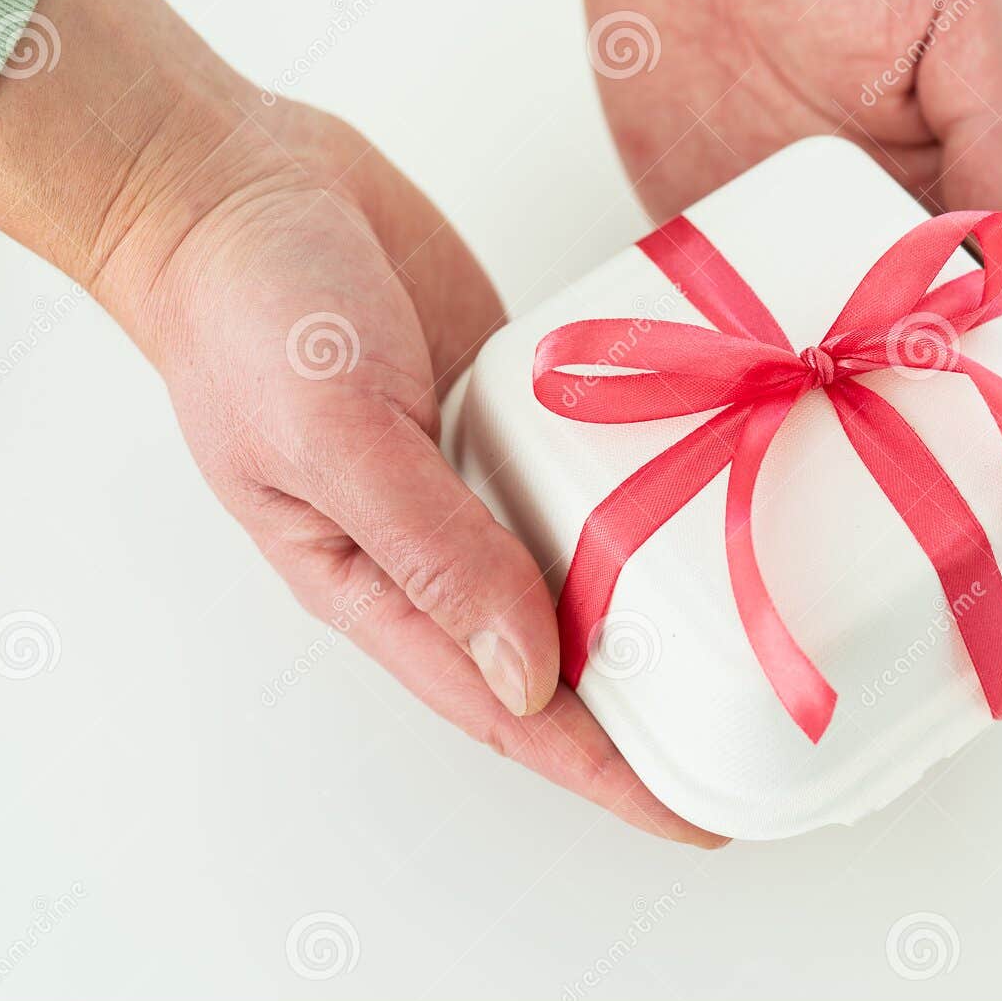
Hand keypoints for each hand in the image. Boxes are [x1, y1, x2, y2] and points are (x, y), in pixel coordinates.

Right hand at [0, 0, 721, 846]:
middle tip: (758, 742)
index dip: (605, 774)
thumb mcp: (334, 441)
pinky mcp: (514, 408)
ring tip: (764, 644)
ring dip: (666, 612)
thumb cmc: (250, 316)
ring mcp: (484, 477)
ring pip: (588, 570)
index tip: (698, 817)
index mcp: (381, 587)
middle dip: (653, 716)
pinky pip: (595, 471)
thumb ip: (432, 553)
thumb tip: (529, 673)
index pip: (510, 712)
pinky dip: (653, 496)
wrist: (236, 183)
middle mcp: (443, 549)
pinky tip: (724, 500)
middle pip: (564, 660)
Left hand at [585, 0, 1001, 445]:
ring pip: (869, 379)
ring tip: (916, 521)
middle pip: (973, 362)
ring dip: (895, 446)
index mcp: (975, 178)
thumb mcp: (950, 9)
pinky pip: (760, 345)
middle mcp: (901, 236)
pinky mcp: (731, 256)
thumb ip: (991, 123)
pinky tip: (794, 464)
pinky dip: (779, 406)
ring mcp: (817, 255)